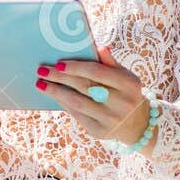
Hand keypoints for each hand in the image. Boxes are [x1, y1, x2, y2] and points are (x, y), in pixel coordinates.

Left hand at [35, 45, 151, 146]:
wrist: (138, 125)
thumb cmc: (127, 93)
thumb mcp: (126, 76)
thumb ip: (111, 63)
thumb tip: (99, 47)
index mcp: (128, 85)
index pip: (97, 72)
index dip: (76, 67)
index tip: (58, 63)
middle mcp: (120, 103)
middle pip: (84, 86)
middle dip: (60, 77)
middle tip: (42, 70)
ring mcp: (110, 119)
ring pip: (77, 102)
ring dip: (56, 92)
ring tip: (40, 84)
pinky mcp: (99, 131)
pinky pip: (77, 115)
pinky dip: (63, 103)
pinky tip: (53, 95)